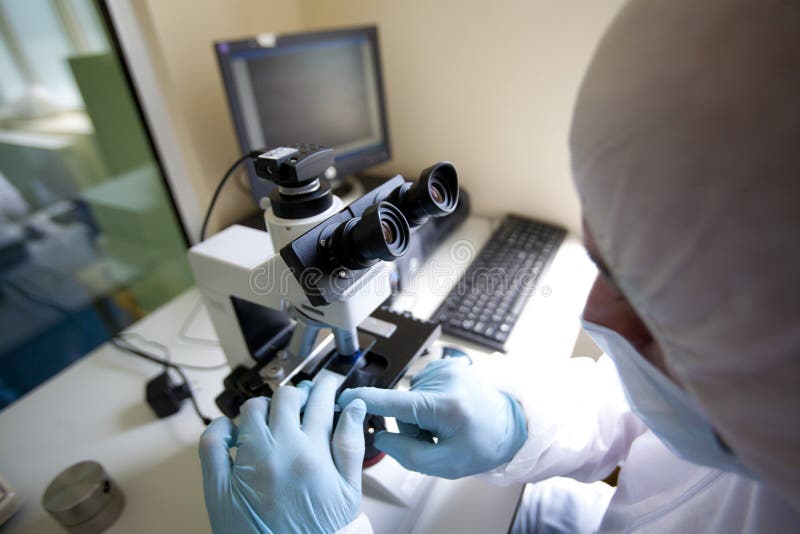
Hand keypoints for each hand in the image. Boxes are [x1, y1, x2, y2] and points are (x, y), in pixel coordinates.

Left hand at [199, 375, 366, 533]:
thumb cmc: (320, 532)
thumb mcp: (348, 491)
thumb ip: (351, 445)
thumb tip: (354, 409)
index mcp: (312, 454)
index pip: (319, 401)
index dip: (325, 385)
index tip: (326, 383)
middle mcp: (278, 453)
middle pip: (284, 399)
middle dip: (295, 394)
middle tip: (300, 401)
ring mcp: (247, 465)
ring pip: (250, 411)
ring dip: (263, 408)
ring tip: (271, 419)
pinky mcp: (221, 482)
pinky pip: (212, 442)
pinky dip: (219, 429)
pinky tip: (232, 431)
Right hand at [338, 358, 526, 478]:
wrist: (510, 425)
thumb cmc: (482, 444)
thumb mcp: (446, 464)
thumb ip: (408, 454)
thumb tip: (381, 437)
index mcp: (446, 406)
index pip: (396, 403)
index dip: (367, 402)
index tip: (344, 398)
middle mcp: (447, 380)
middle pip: (402, 406)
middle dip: (411, 426)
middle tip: (436, 437)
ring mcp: (449, 368)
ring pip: (410, 397)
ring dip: (420, 414)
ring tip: (445, 424)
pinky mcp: (449, 363)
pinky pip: (421, 385)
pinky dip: (427, 401)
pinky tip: (446, 410)